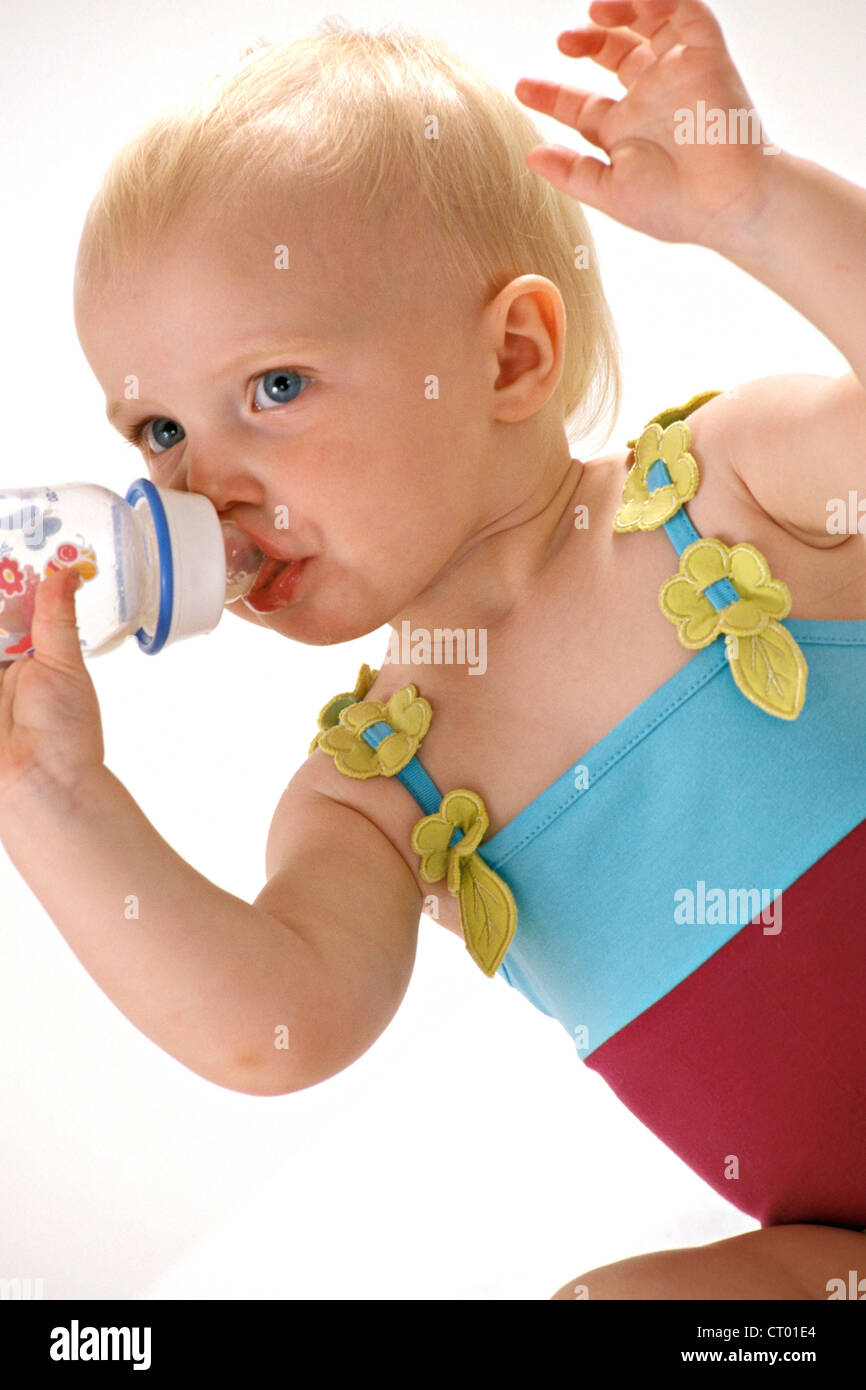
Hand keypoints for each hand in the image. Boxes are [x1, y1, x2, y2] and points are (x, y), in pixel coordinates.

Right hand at [0, 568, 104, 800]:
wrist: (43, 785)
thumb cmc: (65, 733)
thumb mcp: (64, 665)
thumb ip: (56, 617)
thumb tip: (65, 573)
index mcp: (26, 655)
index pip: (8, 608)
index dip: (6, 584)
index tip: (9, 559)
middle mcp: (0, 666)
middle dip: (0, 598)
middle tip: (5, 569)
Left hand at [514, 0, 781, 250]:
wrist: (725, 201)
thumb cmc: (675, 207)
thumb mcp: (610, 191)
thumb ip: (571, 173)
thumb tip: (531, 157)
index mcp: (626, 132)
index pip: (581, 104)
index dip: (550, 94)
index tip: (522, 88)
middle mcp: (651, 98)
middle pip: (612, 52)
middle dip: (585, 41)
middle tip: (564, 43)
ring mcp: (677, 74)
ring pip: (646, 22)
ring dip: (618, 10)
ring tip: (594, 16)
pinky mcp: (706, 54)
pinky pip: (685, 10)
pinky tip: (632, 4)